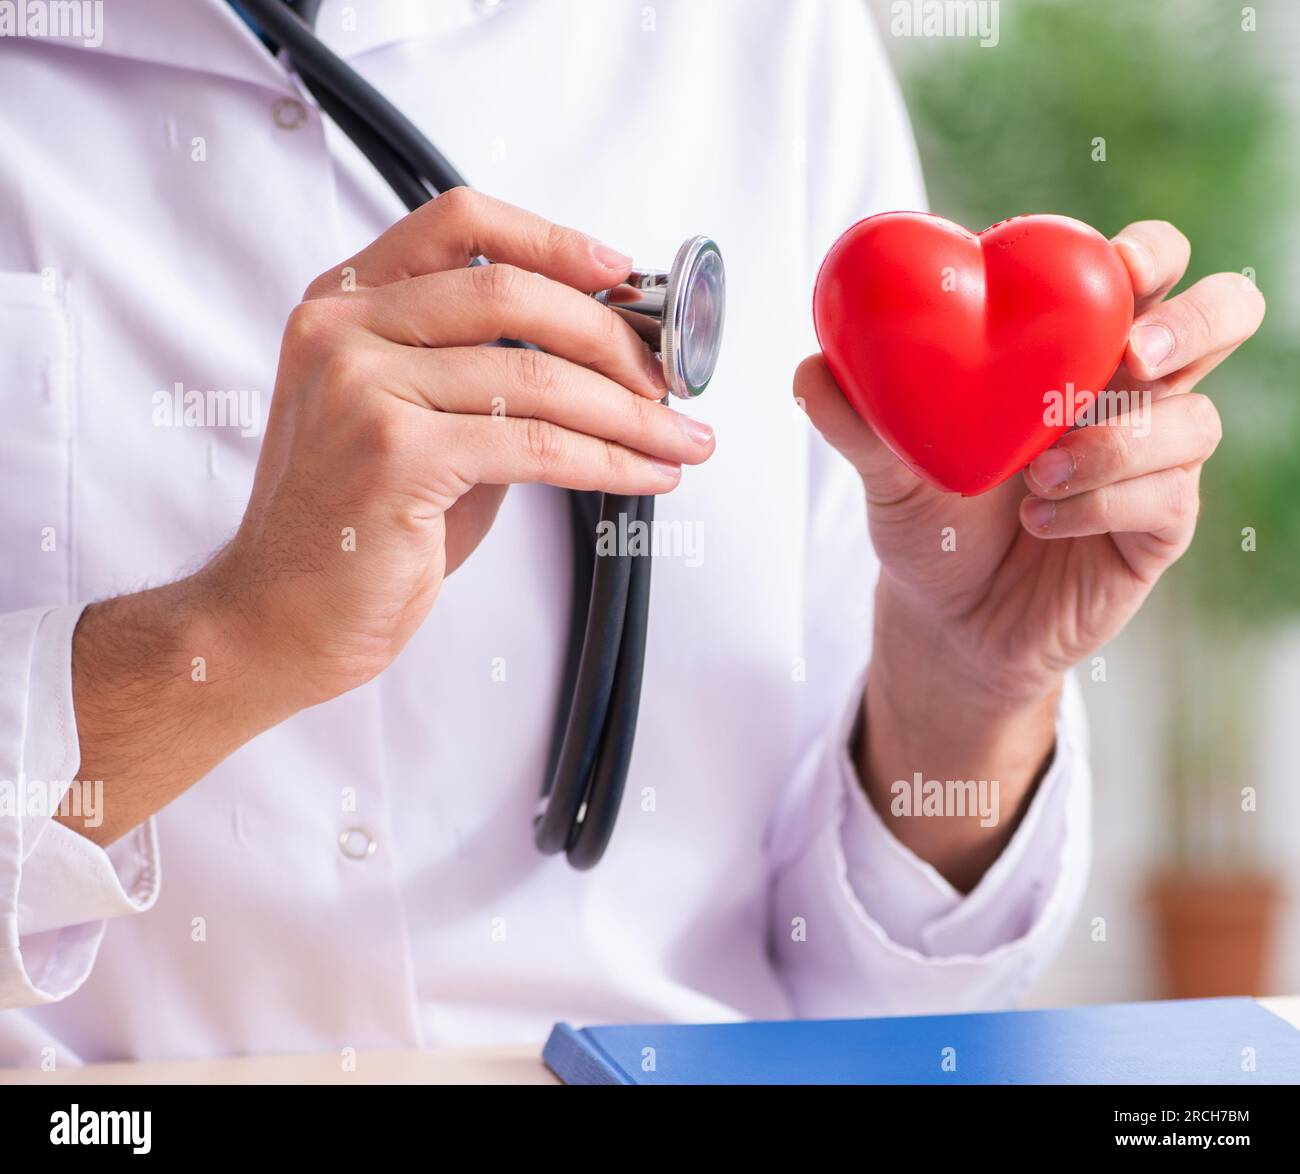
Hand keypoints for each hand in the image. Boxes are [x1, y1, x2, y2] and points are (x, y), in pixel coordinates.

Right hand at [64, 190, 715, 844]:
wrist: (278, 617)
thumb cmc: (355, 525)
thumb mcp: (412, 420)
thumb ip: (480, 370)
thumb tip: (597, 354)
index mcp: (344, 304)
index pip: (459, 222)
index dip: (553, 240)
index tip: (621, 274)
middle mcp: (343, 330)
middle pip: (511, 291)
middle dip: (611, 337)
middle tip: (667, 380)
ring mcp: (361, 387)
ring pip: (536, 376)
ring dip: (630, 412)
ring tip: (681, 438)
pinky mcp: (394, 454)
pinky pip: (535, 445)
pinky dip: (609, 461)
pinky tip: (646, 474)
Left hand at [796, 219, 1263, 886]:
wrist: (949, 622)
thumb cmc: (932, 524)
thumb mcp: (887, 472)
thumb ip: (858, 420)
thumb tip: (810, 367)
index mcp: (1072, 351)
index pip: (1140, 275)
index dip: (1150, 254)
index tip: (1120, 265)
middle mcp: (1128, 395)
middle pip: (1220, 320)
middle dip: (1194, 321)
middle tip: (1135, 353)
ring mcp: (1152, 462)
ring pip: (1196, 421)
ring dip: (1118, 441)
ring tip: (1037, 474)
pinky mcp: (1158, 528)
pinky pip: (1164, 499)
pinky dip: (1099, 503)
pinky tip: (1040, 519)